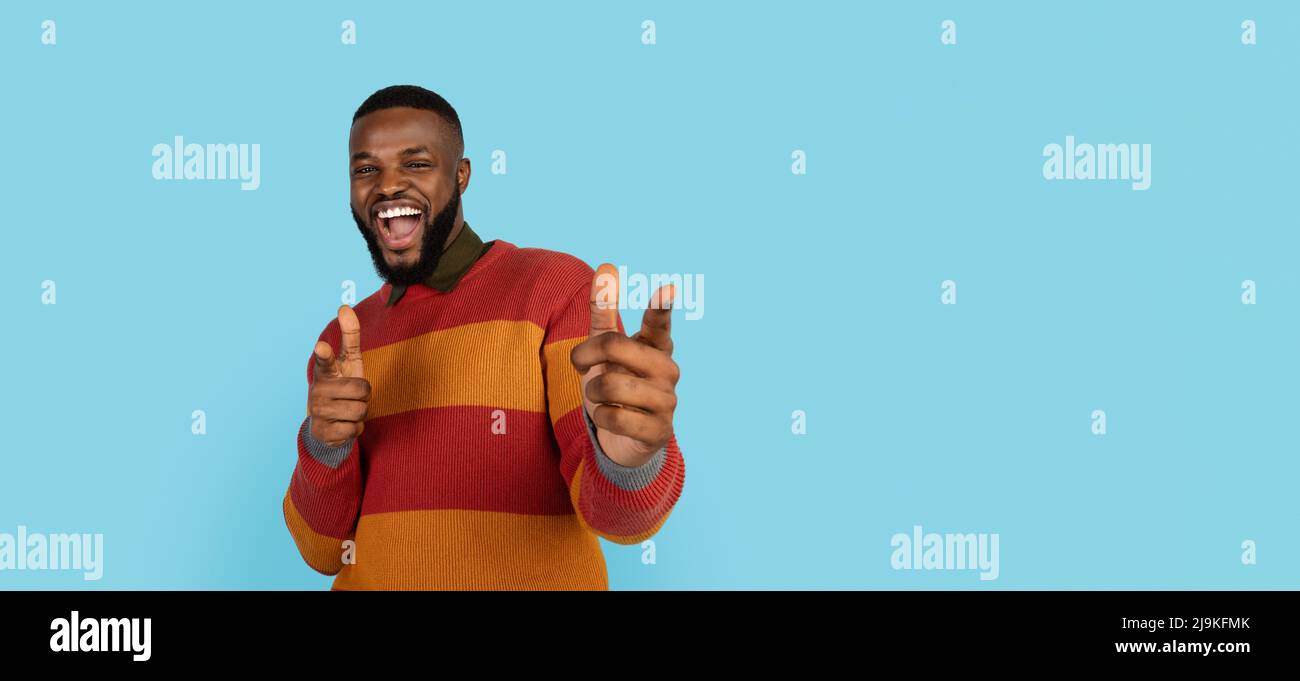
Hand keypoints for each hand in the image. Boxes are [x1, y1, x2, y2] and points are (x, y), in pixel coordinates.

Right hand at [307, 305, 370, 447]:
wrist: (327, 424)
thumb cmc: (341, 385)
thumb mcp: (348, 361)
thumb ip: (350, 336)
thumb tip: (344, 307)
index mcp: (324, 371)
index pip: (324, 360)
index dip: (324, 353)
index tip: (322, 346)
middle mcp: (318, 390)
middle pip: (362, 389)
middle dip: (365, 395)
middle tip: (353, 396)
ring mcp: (318, 412)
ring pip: (360, 411)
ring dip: (361, 413)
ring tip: (348, 410)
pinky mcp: (323, 432)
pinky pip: (355, 429)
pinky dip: (355, 428)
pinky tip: (343, 425)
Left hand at [570, 263, 679, 467]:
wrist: (624, 438)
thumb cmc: (615, 384)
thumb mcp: (603, 347)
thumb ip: (604, 309)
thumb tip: (607, 266)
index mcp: (656, 346)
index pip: (658, 324)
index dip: (660, 308)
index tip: (667, 289)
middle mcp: (668, 370)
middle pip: (615, 346)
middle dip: (586, 355)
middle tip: (581, 365)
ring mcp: (667, 402)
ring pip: (611, 385)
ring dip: (593, 393)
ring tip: (602, 398)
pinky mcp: (659, 431)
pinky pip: (614, 418)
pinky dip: (602, 418)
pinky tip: (612, 420)